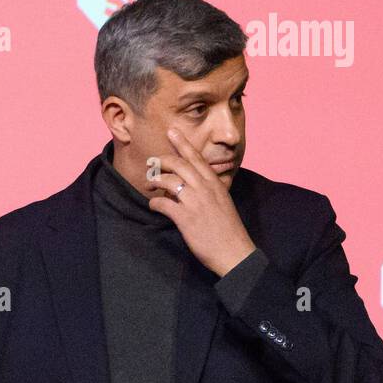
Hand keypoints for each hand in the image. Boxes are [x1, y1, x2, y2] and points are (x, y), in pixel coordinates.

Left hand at [146, 125, 256, 277]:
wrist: (234, 251)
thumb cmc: (228, 230)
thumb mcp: (223, 203)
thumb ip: (211, 191)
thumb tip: (196, 186)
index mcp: (215, 183)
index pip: (196, 158)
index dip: (182, 143)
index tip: (171, 131)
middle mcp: (205, 188)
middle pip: (179, 165)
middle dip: (162, 161)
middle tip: (151, 163)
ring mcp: (195, 202)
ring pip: (169, 181)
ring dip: (155, 180)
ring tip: (148, 185)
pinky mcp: (185, 218)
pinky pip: (163, 203)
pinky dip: (155, 202)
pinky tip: (152, 205)